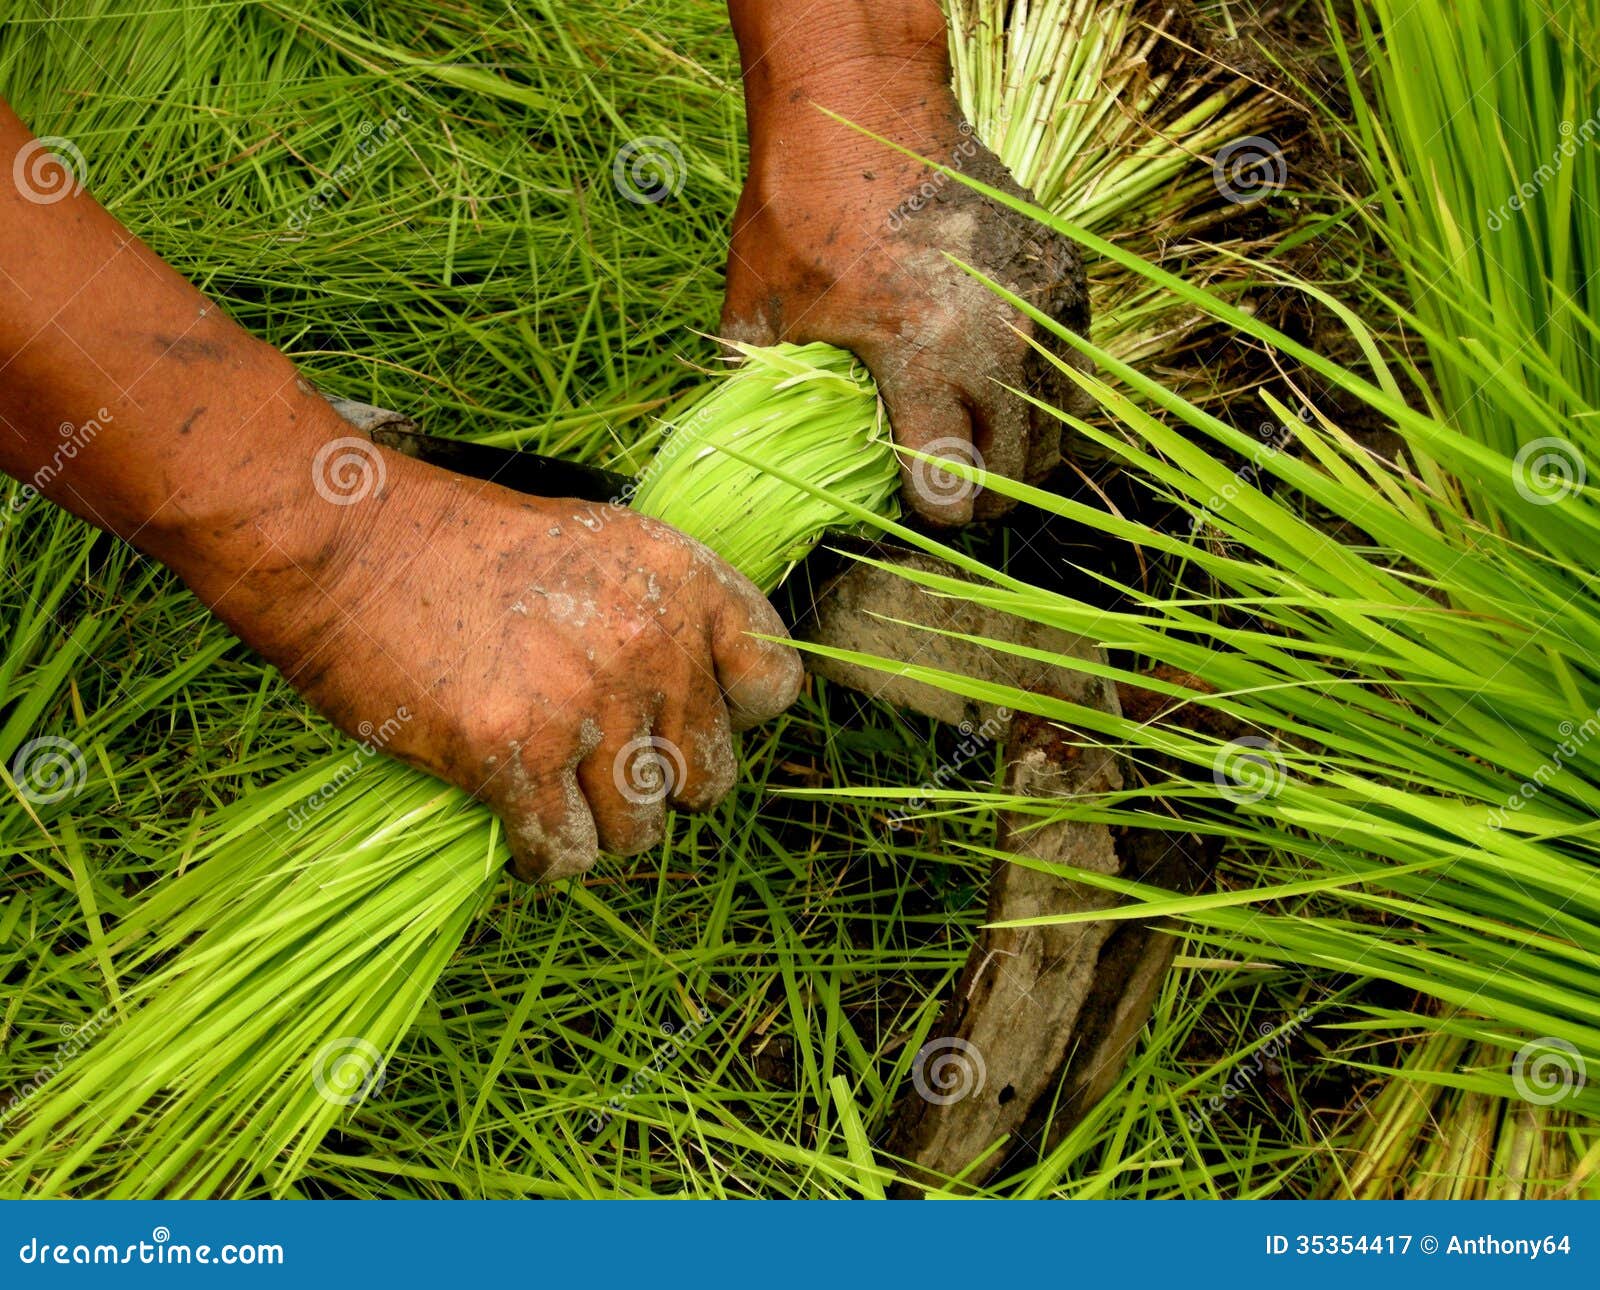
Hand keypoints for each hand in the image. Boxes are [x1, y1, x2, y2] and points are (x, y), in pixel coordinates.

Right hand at [195, 448, 802, 881]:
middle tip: (600, 767)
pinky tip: (513, 823)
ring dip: (597, 826)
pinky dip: (540, 855)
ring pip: (639, 831)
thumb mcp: (596, 542)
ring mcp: (586, 706)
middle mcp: (651, 645)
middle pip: (708, 778)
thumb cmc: (463, 543)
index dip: (731, 715)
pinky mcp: (515, 760)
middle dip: (657, 783)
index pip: (773, 685)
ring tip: (551, 795)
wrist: (347, 543)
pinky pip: (564, 854)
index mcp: (681, 582)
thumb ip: (663, 613)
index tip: (684, 720)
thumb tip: (703, 701)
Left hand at [724, 0, 1087, 524]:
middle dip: (985, 499)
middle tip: (953, 496)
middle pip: (1020, 473)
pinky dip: (1042, 395)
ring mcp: (1042, 308)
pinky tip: (998, 388)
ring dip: (1022, 454)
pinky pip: (1072, 369)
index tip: (912, 507)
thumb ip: (759, 396)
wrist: (866, 100)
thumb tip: (749, 458)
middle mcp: (999, 341)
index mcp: (923, 357)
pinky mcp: (1065, 278)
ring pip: (1060, 427)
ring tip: (982, 453)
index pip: (950, 488)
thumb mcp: (760, 310)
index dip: (930, 513)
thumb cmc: (803, 203)